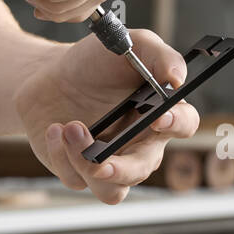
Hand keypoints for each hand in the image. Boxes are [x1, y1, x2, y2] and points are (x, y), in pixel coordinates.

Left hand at [13, 29, 198, 203]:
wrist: (49, 76)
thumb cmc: (96, 62)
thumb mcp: (131, 45)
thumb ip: (161, 56)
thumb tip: (177, 78)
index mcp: (160, 114)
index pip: (184, 124)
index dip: (176, 124)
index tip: (158, 117)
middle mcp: (140, 145)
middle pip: (143, 169)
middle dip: (122, 168)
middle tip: (101, 158)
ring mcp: (111, 162)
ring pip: (111, 188)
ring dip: (86, 163)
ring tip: (70, 128)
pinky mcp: (80, 172)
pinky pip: (76, 178)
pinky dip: (62, 154)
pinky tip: (56, 129)